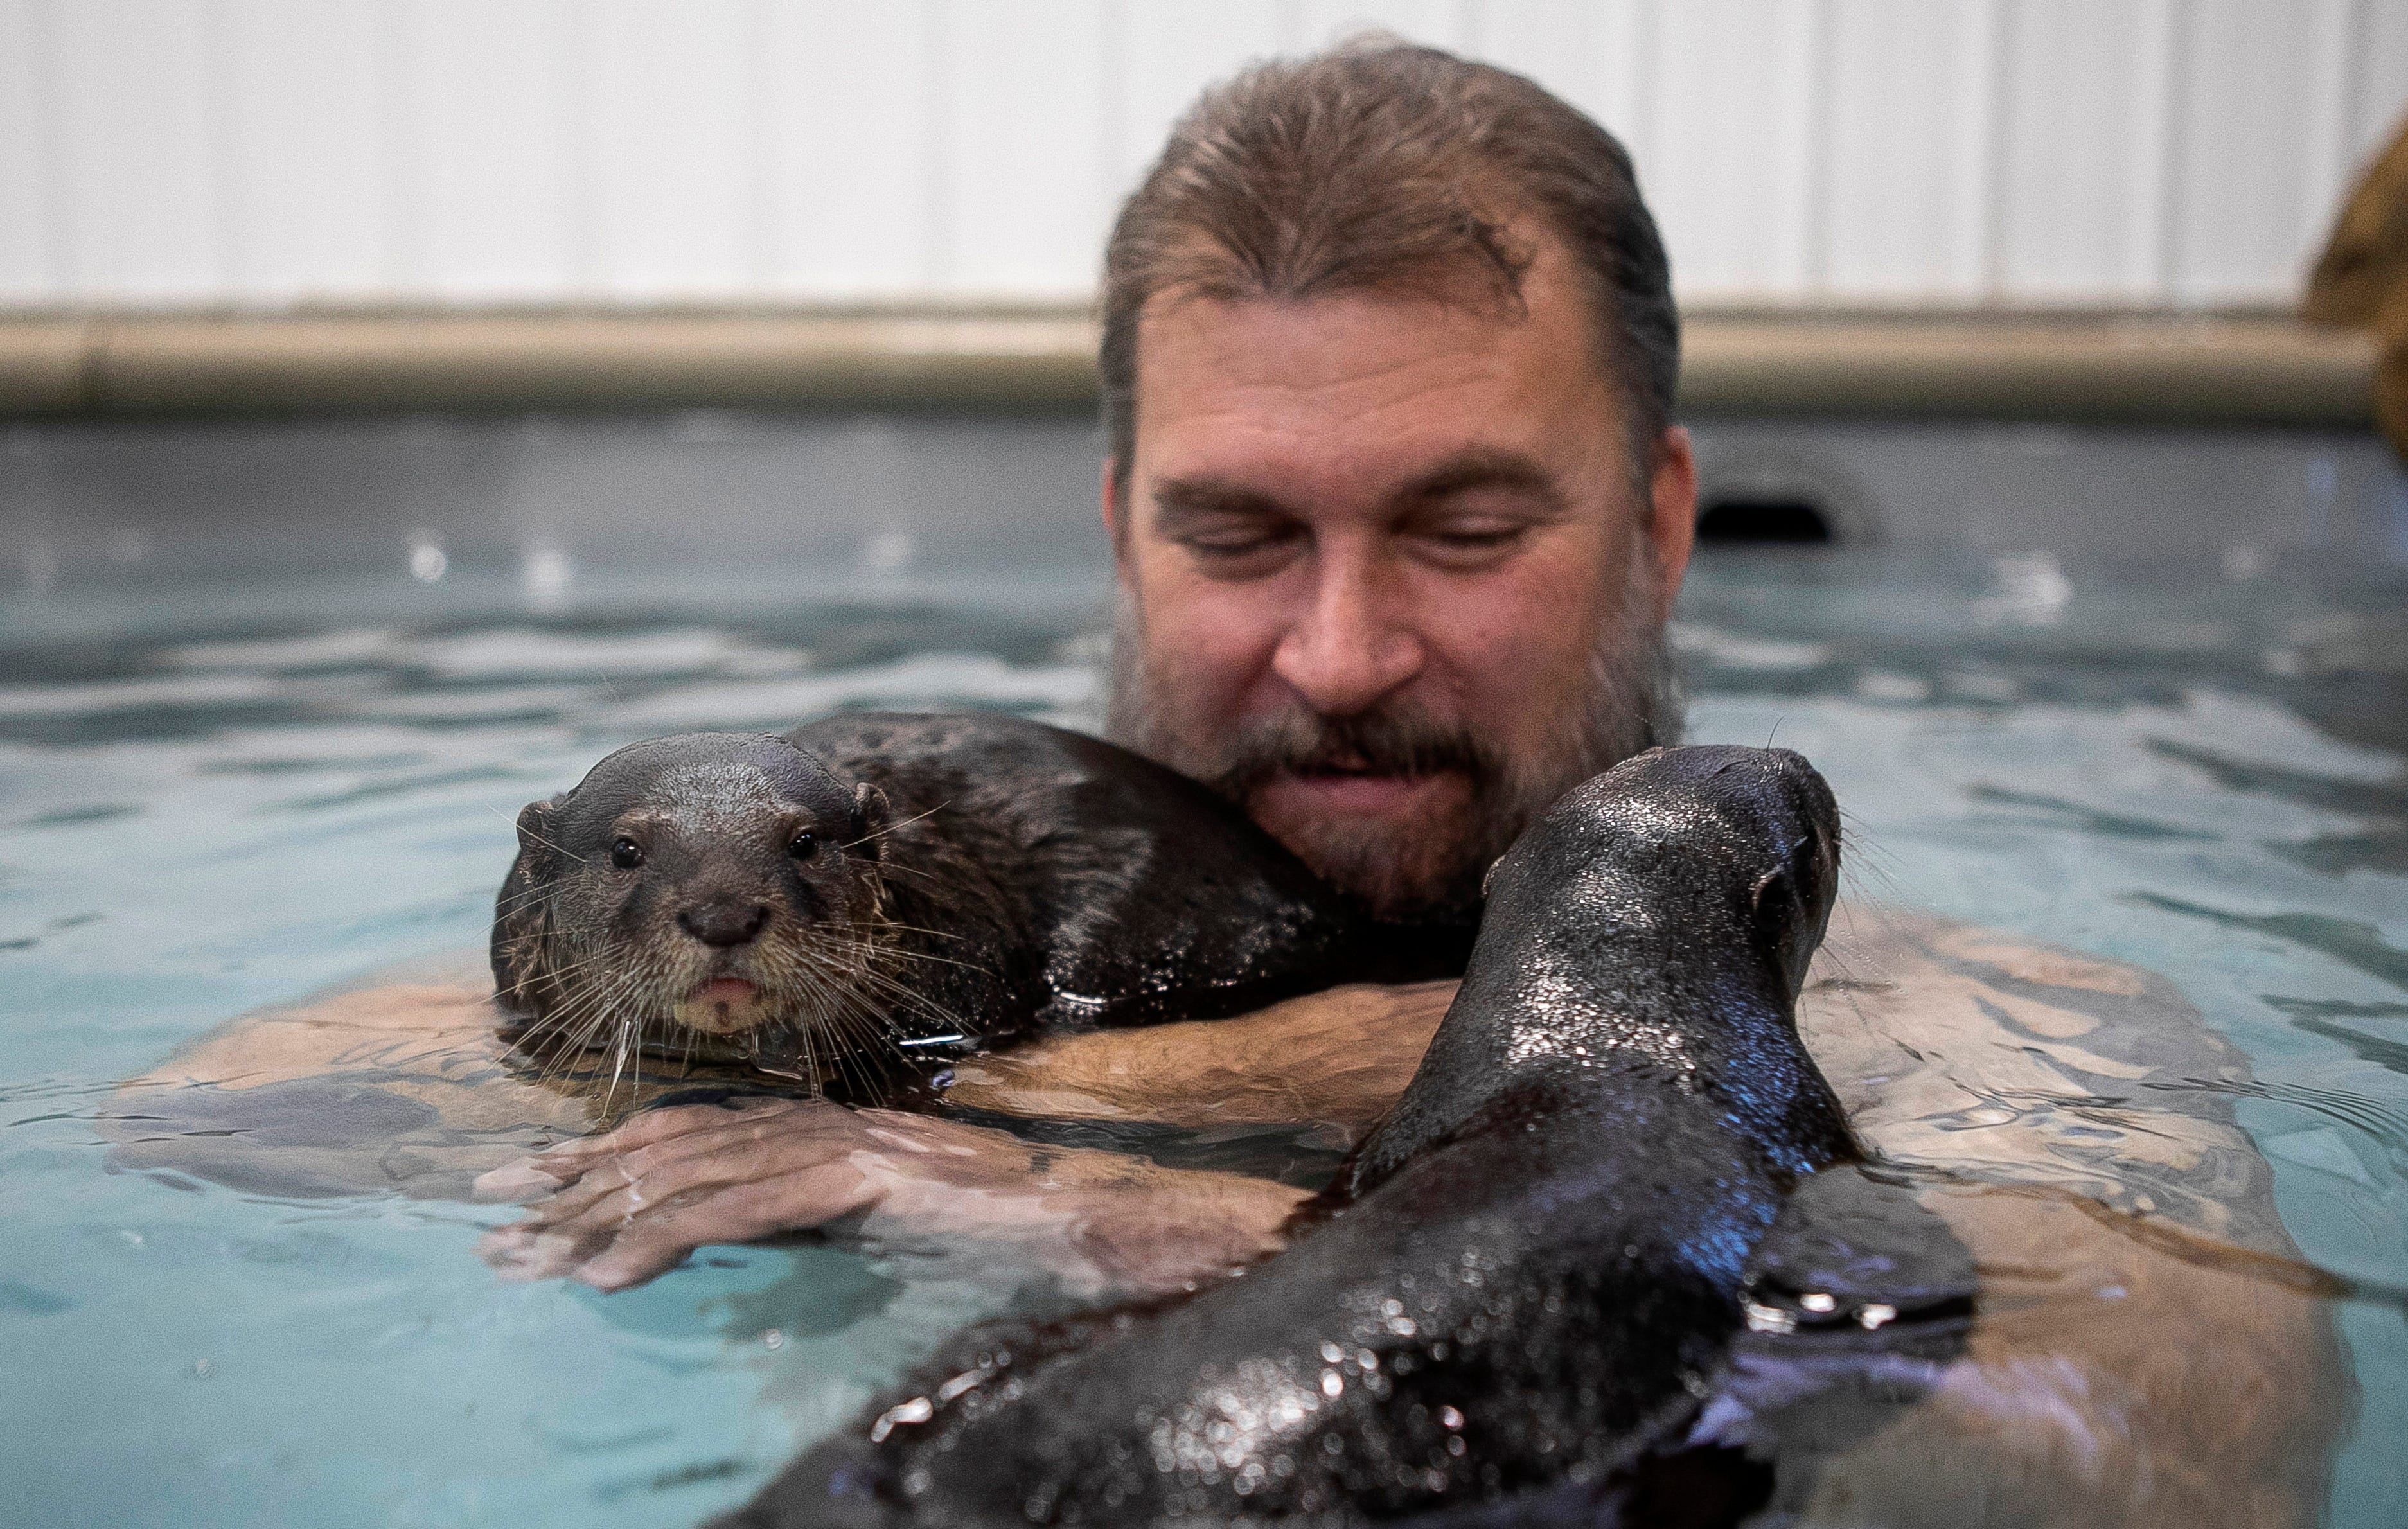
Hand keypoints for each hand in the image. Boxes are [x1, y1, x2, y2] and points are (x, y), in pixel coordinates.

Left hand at [473, 1094, 1308, 1293]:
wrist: (1077, 1223)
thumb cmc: (986, 1237)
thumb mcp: (866, 1227)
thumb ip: (799, 1215)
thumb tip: (725, 1234)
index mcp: (811, 1126)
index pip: (681, 1135)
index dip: (594, 1158)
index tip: (521, 1187)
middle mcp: (814, 1121)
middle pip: (666, 1149)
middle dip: (566, 1188)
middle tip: (485, 1224)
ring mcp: (837, 1142)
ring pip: (687, 1177)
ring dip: (593, 1224)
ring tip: (522, 1263)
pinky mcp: (857, 1177)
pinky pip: (740, 1210)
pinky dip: (664, 1241)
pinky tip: (607, 1277)